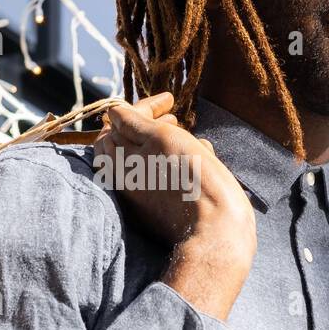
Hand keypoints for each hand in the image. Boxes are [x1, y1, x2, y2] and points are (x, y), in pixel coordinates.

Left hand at [93, 92, 255, 319]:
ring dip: (161, 141)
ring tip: (186, 135)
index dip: (145, 105)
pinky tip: (195, 157)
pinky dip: (171, 161)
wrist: (214, 230)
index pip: (119, 120)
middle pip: (125, 141)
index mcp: (119, 160)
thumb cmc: (191, 180)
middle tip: (173, 116)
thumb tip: (113, 112)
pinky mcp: (157, 210)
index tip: (170, 99)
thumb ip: (134, 122)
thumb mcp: (162, 138)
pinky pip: (156, 177)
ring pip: (143, 157)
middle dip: (147, 122)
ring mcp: (139, 196)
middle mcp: (123, 180)